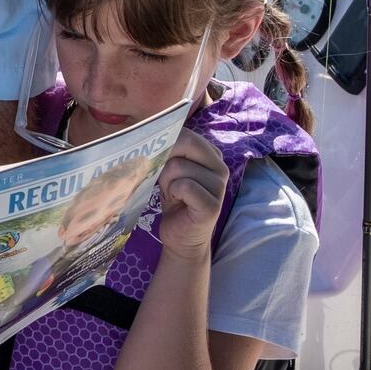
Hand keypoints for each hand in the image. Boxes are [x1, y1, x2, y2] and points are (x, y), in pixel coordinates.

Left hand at [155, 129, 228, 256]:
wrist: (182, 237)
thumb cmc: (175, 199)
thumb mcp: (171, 170)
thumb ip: (169, 150)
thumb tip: (150, 134)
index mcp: (212, 154)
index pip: (186, 132)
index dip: (165, 141)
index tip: (157, 158)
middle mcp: (220, 167)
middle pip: (186, 143)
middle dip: (165, 158)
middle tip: (162, 177)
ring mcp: (219, 186)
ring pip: (179, 167)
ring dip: (166, 181)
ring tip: (171, 193)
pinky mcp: (212, 205)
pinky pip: (184, 186)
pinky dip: (173, 192)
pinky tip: (176, 201)